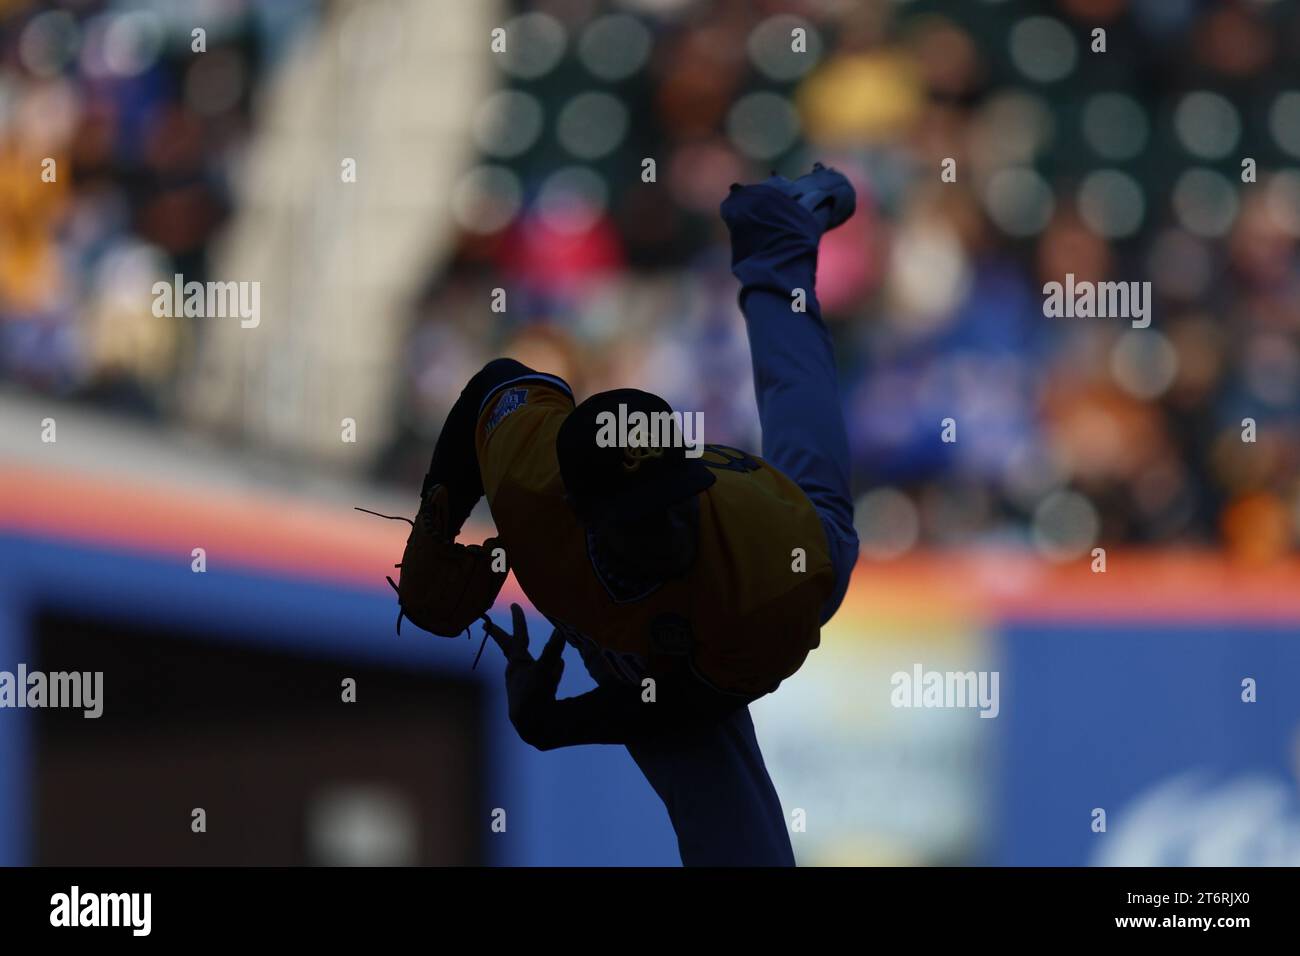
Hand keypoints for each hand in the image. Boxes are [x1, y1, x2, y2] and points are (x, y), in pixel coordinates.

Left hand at [483, 603, 565, 748]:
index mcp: (517, 662)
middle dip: (499, 635)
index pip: (518, 636)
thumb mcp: (543, 672)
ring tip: (537, 648)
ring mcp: (522, 681)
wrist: (528, 726)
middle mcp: (516, 669)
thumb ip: (552, 652)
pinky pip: (542, 675)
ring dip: (532, 654)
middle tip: (486, 625)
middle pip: (508, 647)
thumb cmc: (532, 697)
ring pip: (528, 661)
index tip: (514, 605)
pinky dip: (551, 671)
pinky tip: (558, 669)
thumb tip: (560, 631)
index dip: (518, 620)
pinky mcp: (530, 692)